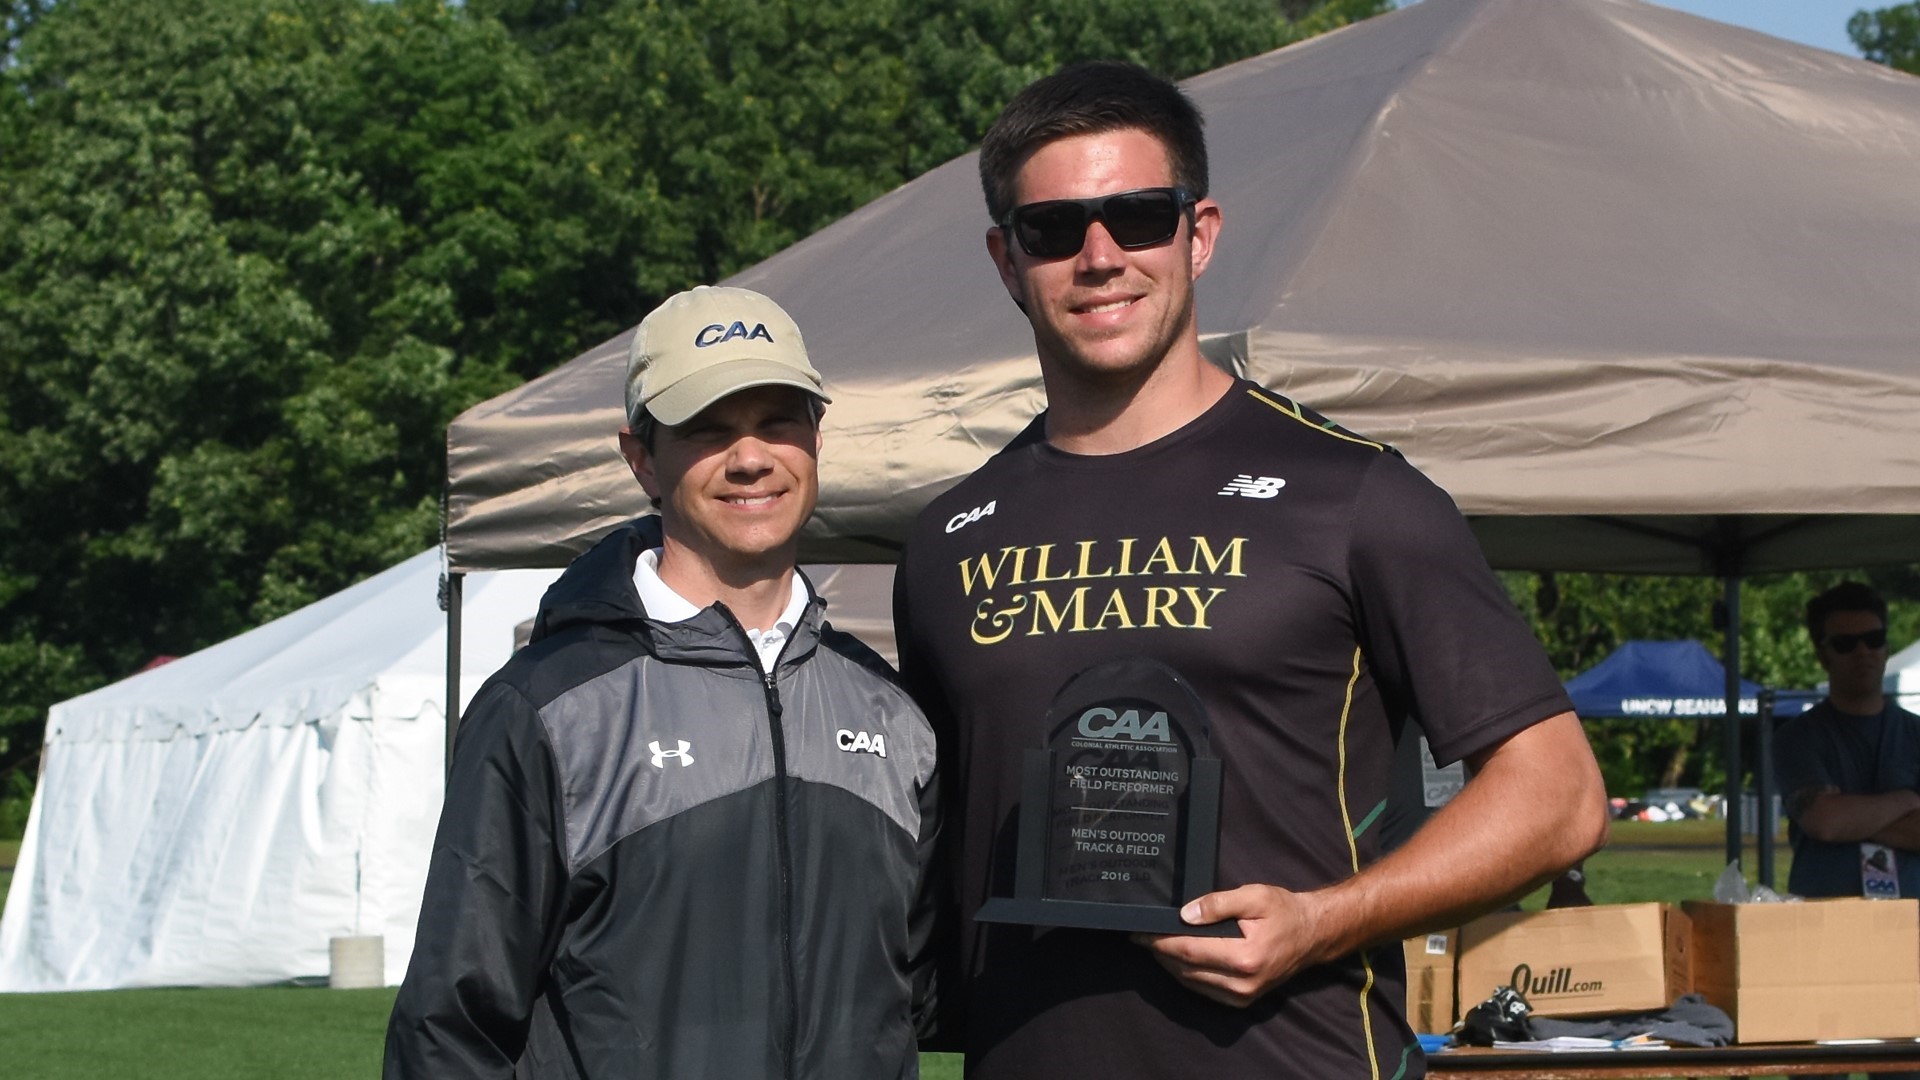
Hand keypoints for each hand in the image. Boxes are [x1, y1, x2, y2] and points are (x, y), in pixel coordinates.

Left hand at [1132, 884, 1326, 1007]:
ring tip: (1153, 945)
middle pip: (1185, 970)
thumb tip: (1185, 915)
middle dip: (1159, 953)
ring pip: (1191, 982)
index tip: (1139, 932)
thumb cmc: (1283, 911)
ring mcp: (1242, 997)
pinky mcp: (1242, 1002)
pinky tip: (1175, 960)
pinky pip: (1203, 990)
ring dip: (1169, 965)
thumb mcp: (1254, 896)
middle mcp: (1242, 983)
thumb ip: (1218, 904)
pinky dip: (1185, 975)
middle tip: (1140, 936)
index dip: (1159, 942)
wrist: (1312, 935)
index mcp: (1244, 958)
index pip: (1188, 951)